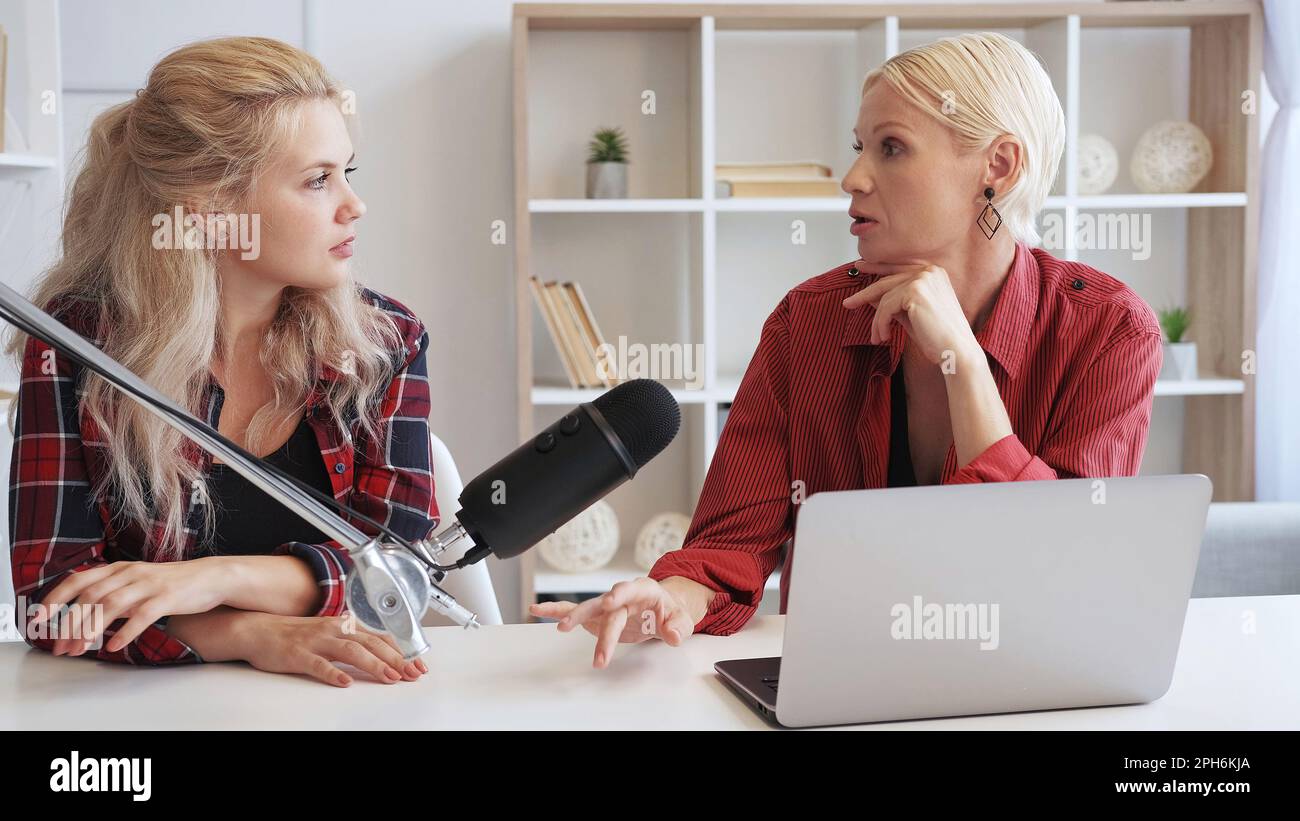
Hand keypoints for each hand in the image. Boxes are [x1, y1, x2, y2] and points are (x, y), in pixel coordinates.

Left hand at [30, 558, 236, 655]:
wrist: (211, 577)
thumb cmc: (171, 584)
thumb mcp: (135, 583)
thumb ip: (110, 594)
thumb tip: (80, 615)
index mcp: (118, 569)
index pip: (77, 580)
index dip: (55, 599)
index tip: (38, 621)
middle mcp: (130, 573)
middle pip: (90, 596)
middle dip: (69, 623)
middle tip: (59, 647)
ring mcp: (149, 584)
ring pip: (111, 604)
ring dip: (92, 629)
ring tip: (80, 649)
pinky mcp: (168, 596)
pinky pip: (143, 615)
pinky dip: (127, 632)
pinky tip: (116, 646)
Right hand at [232, 612, 427, 686]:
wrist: (260, 630)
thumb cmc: (297, 635)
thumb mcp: (331, 634)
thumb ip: (354, 643)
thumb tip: (383, 657)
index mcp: (345, 625)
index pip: (381, 637)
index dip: (401, 652)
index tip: (417, 665)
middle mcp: (335, 630)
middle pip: (371, 644)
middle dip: (395, 660)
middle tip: (411, 674)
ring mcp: (317, 642)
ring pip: (351, 651)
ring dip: (373, 665)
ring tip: (388, 678)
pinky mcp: (299, 655)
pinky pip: (318, 665)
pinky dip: (333, 673)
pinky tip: (345, 682)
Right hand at [529, 577, 697, 668]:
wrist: (662, 610)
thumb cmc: (670, 612)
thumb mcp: (681, 619)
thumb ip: (678, 627)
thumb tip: (673, 635)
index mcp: (643, 590)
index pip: (630, 589)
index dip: (620, 594)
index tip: (610, 601)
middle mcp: (620, 595)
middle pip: (607, 608)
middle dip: (602, 629)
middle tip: (598, 648)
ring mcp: (606, 605)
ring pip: (586, 608)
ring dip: (573, 617)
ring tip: (560, 627)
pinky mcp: (596, 615)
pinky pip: (574, 611)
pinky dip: (556, 611)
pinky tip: (537, 611)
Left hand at [841, 261, 979, 364]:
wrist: (955, 352)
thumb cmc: (936, 337)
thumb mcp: (911, 315)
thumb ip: (894, 302)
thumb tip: (870, 296)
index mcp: (934, 272)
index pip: (898, 268)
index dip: (877, 267)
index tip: (859, 266)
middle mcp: (930, 271)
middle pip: (887, 281)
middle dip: (865, 294)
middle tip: (847, 303)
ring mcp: (923, 279)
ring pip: (884, 297)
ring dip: (877, 321)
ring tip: (877, 337)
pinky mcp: (915, 291)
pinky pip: (886, 307)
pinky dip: (881, 324)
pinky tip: (885, 337)